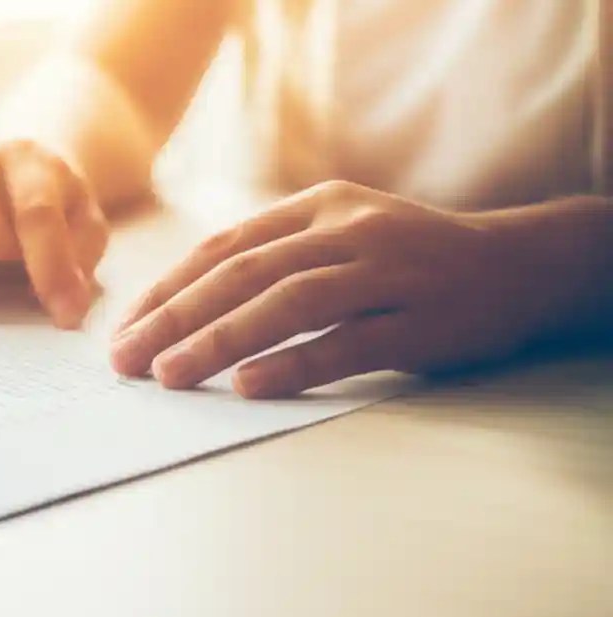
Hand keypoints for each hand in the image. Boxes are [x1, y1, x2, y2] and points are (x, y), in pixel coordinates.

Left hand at [110, 180, 562, 397]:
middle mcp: (347, 231)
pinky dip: (294, 364)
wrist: (516, 264)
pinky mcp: (420, 322)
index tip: (125, 330)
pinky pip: (348, 342)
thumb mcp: (339, 234)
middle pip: (244, 274)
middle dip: (175, 318)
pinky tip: (248, 385)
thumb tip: (184, 305)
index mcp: (318, 207)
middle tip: (126, 359)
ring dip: (220, 340)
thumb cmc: (405, 261)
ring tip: (168, 375)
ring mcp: (387, 274)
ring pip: (288, 303)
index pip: (223, 248)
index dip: (168, 289)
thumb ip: (275, 256)